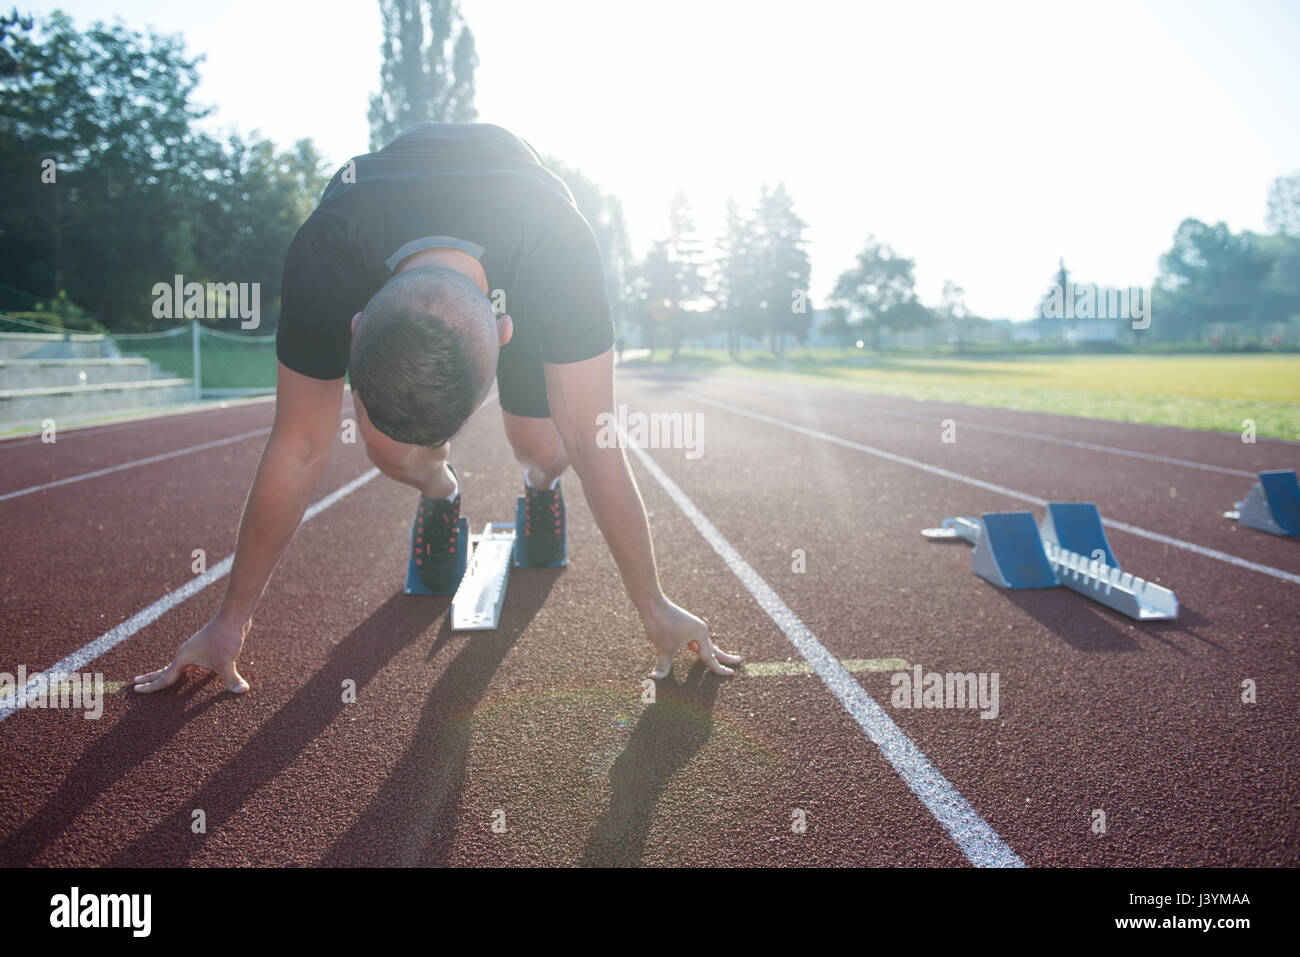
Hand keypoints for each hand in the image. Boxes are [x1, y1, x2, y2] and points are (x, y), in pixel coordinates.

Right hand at [133, 616, 250, 693]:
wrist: (233, 617)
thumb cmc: (224, 637)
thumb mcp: (226, 662)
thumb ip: (231, 679)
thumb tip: (242, 690)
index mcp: (183, 658)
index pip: (163, 677)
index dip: (150, 687)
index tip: (135, 690)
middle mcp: (186, 653)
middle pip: (164, 670)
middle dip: (150, 678)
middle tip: (135, 684)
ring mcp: (195, 650)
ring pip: (179, 667)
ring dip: (170, 675)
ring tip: (161, 681)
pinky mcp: (207, 648)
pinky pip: (193, 664)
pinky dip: (189, 671)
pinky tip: (193, 674)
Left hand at [643, 600, 740, 679]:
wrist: (652, 603)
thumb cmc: (660, 623)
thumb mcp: (664, 647)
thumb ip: (663, 665)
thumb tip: (655, 678)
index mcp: (700, 634)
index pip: (711, 657)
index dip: (720, 668)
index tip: (731, 674)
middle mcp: (699, 630)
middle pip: (714, 648)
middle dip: (725, 656)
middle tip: (739, 661)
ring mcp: (692, 627)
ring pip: (704, 644)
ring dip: (712, 652)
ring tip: (720, 659)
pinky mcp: (684, 626)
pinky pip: (695, 641)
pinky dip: (698, 649)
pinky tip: (696, 651)